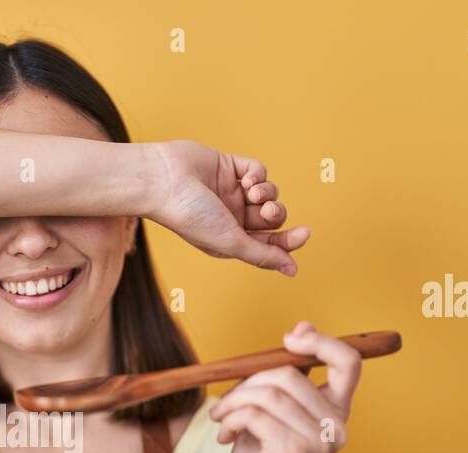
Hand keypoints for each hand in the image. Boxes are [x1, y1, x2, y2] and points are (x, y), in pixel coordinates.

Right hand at [147, 139, 309, 274]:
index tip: (304, 234)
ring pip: (268, 193)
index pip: (269, 244)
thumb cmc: (191, 216)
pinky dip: (257, 174)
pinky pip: (257, 170)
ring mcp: (231, 192)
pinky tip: (245, 178)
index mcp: (230, 240)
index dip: (288, 241)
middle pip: (272, 218)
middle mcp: (232, 218)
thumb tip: (292, 269)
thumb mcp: (230, 242)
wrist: (163, 181)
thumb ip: (262, 255)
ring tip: (253, 192)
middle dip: (274, 214)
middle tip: (265, 211)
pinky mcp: (229, 167)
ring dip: (267, 193)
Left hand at [209, 322, 362, 452]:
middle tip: (226, 403)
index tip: (290, 337)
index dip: (321, 341)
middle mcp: (336, 427)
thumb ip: (283, 380)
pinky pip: (255, 414)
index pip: (348, 363)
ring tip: (221, 419)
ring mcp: (319, 441)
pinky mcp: (295, 452)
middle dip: (249, 381)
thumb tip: (301, 328)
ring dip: (234, 401)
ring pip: (269, 393)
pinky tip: (223, 435)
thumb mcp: (271, 414)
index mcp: (335, 414)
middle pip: (291, 374)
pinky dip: (231, 419)